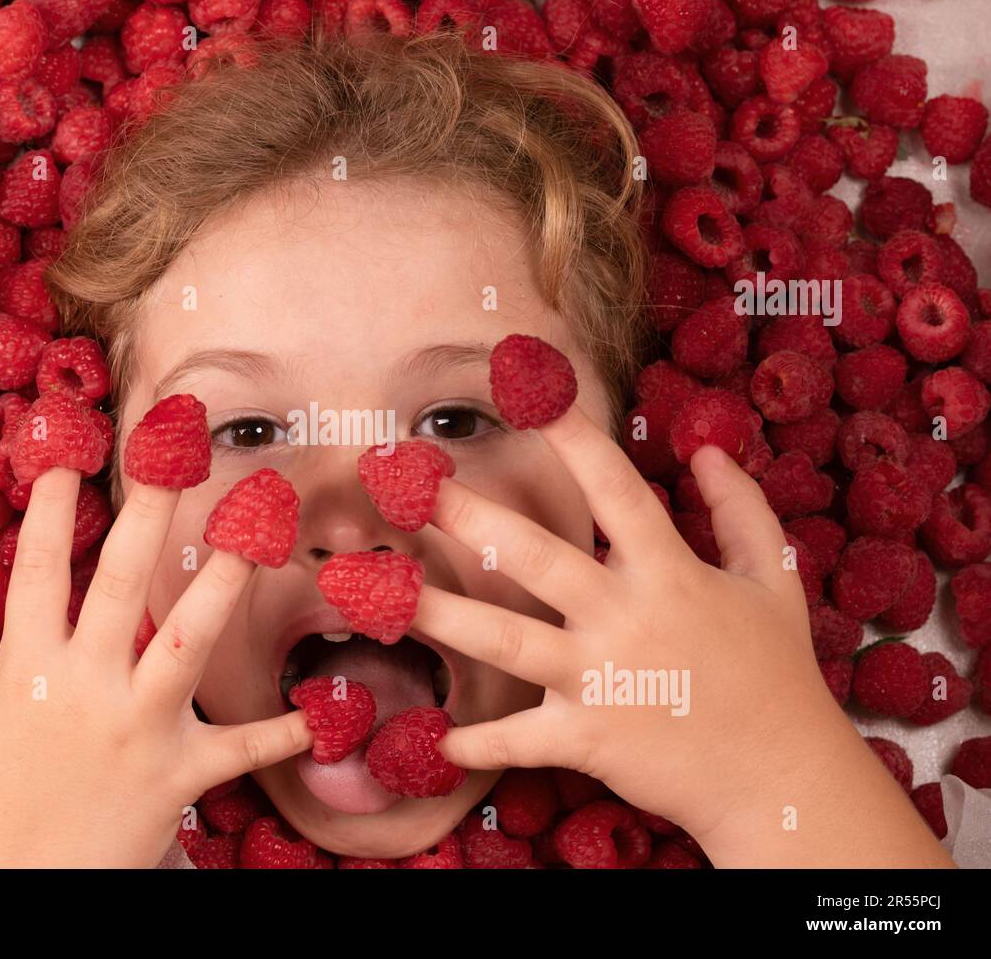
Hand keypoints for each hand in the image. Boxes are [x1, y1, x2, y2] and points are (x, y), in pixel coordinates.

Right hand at [0, 467, 311, 867]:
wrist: (17, 899)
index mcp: (28, 675)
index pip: (36, 574)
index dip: (47, 511)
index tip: (63, 454)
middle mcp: (89, 688)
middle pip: (122, 582)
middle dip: (148, 510)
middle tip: (175, 452)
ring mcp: (140, 727)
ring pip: (189, 642)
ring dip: (224, 586)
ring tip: (258, 535)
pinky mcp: (180, 773)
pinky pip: (241, 748)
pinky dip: (283, 732)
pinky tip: (323, 711)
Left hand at [414, 405, 952, 867]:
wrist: (784, 780)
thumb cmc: (776, 675)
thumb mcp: (775, 582)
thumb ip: (741, 511)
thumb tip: (706, 451)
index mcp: (671, 574)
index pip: (618, 492)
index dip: (575, 439)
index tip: (531, 390)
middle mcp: (627, 619)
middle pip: (537, 559)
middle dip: (471, 519)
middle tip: (414, 488)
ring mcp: (602, 679)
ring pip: (506, 642)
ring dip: (442, 617)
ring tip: (387, 596)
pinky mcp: (588, 737)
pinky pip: (519, 738)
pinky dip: (478, 740)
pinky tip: (437, 736)